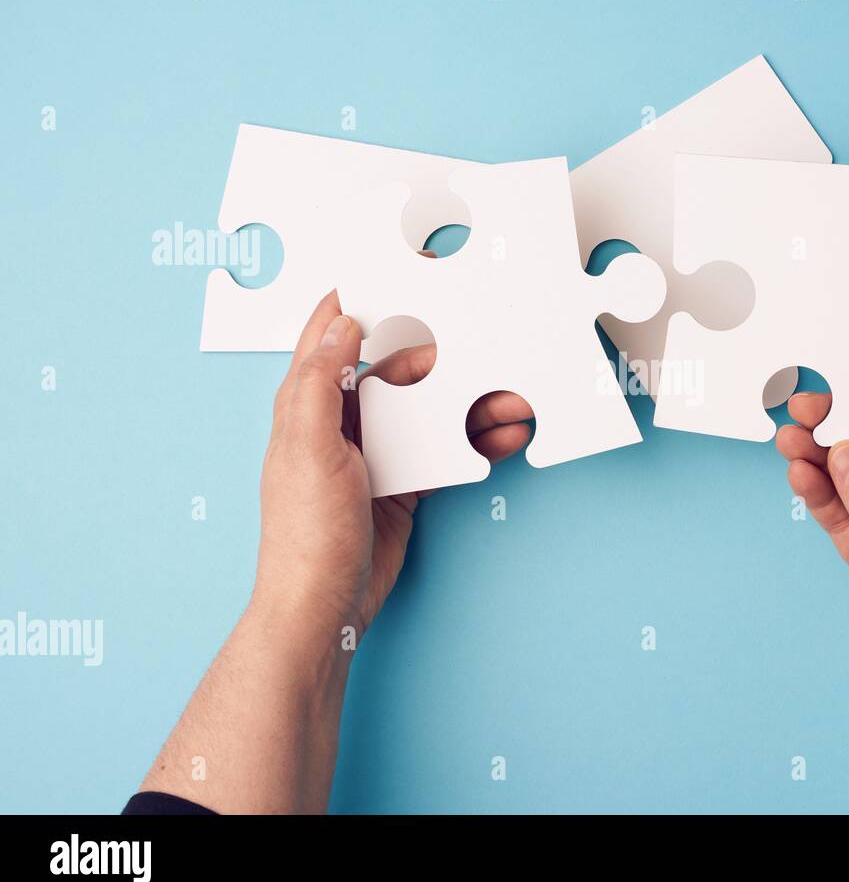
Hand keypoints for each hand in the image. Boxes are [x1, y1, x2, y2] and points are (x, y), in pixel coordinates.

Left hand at [253, 284, 533, 637]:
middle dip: (440, 358)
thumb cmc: (306, 532)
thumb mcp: (307, 447)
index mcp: (307, 409)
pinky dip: (475, 442)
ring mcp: (374, 458)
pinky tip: (504, 434)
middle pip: (395, 376)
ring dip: (468, 403)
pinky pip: (444, 452)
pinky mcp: (403, 487)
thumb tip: (341, 327)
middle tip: (480, 338)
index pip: (327, 342)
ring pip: (428, 413)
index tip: (388, 275)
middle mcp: (340, 427)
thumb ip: (319, 383)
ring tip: (509, 393)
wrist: (325, 606)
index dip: (353, 308)